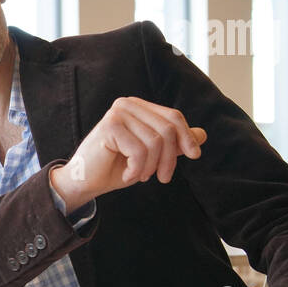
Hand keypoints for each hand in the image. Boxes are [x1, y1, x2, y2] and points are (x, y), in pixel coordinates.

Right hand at [50, 97, 206, 211]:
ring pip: (156, 142)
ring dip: (152, 166)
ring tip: (141, 176)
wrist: (85, 182)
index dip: (187, 136)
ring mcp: (117, 113)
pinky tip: (128, 174)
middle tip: (163, 177)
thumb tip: (203, 135)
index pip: (173, 116)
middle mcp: (127, 104)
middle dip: (170, 158)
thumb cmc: (115, 167)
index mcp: (138, 106)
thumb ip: (173, 143)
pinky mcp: (110, 126)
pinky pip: (140, 151)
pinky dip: (137, 169)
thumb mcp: (151, 155)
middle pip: (168, 129)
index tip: (194, 155)